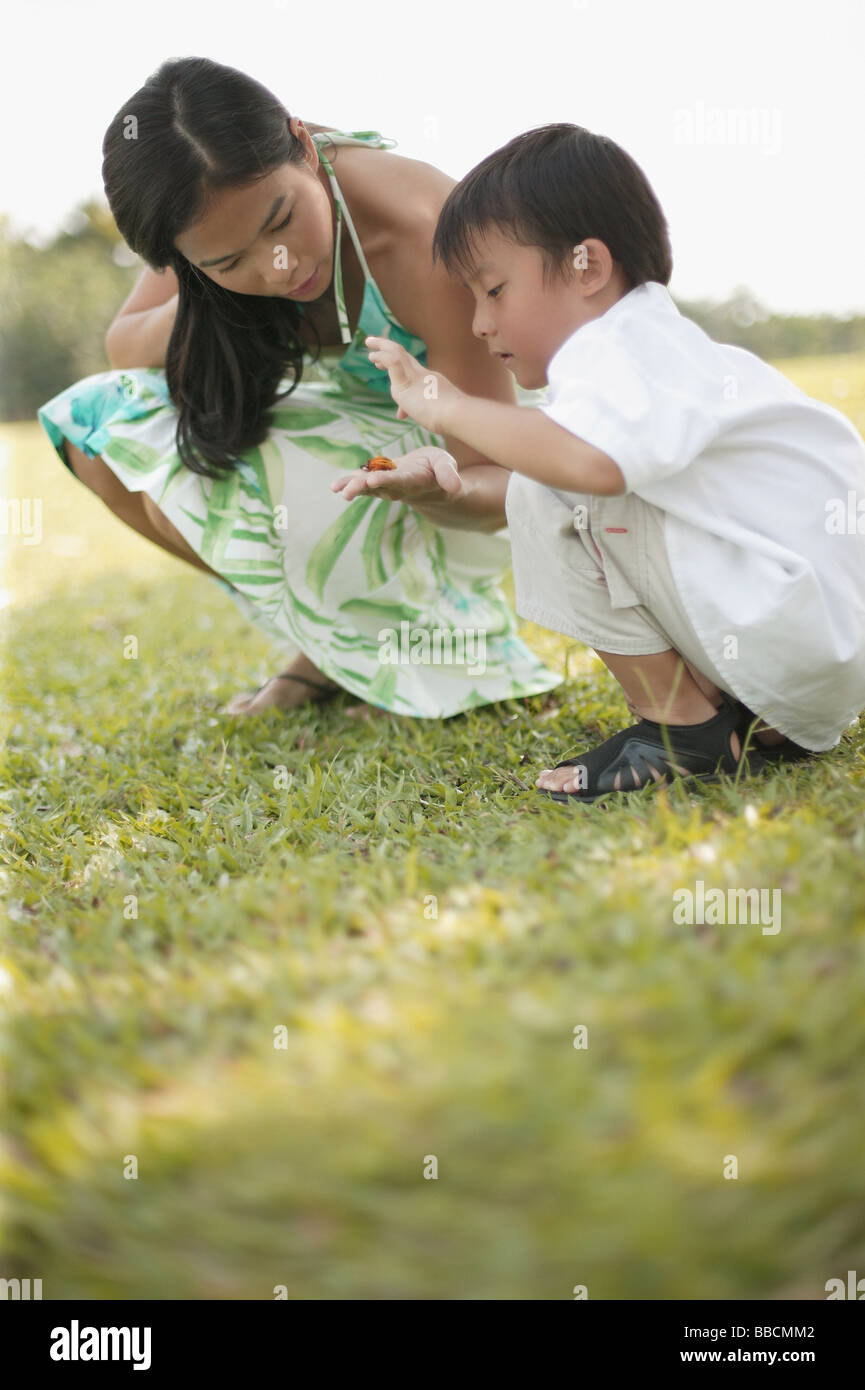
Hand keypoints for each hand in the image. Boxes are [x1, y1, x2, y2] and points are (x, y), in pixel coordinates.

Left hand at [330, 446, 463, 503]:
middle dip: (365, 488)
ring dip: (353, 488)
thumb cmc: (439, 469)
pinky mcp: (377, 481)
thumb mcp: (447, 465)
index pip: (400, 482)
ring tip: (337, 489)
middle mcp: (398, 487)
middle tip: (350, 490)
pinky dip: (348, 483)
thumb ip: (449, 474)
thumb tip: (456, 487)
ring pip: (368, 488)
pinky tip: (334, 486)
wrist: (428, 477)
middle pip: (380, 489)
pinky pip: (362, 483)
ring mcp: (386, 486)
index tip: (375, 480)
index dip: (387, 481)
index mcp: (414, 481)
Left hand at [365, 336, 462, 432]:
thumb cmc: (448, 419)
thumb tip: (400, 414)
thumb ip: (413, 410)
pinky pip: (391, 362)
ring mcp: (415, 376)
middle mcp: (422, 374)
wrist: (454, 415)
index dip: (396, 363)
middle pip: (403, 355)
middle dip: (387, 348)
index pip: (411, 369)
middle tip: (373, 345)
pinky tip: (373, 356)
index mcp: (430, 381)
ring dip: (381, 347)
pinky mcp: (406, 382)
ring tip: (369, 345)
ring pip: (396, 352)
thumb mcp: (431, 413)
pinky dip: (381, 357)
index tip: (381, 364)